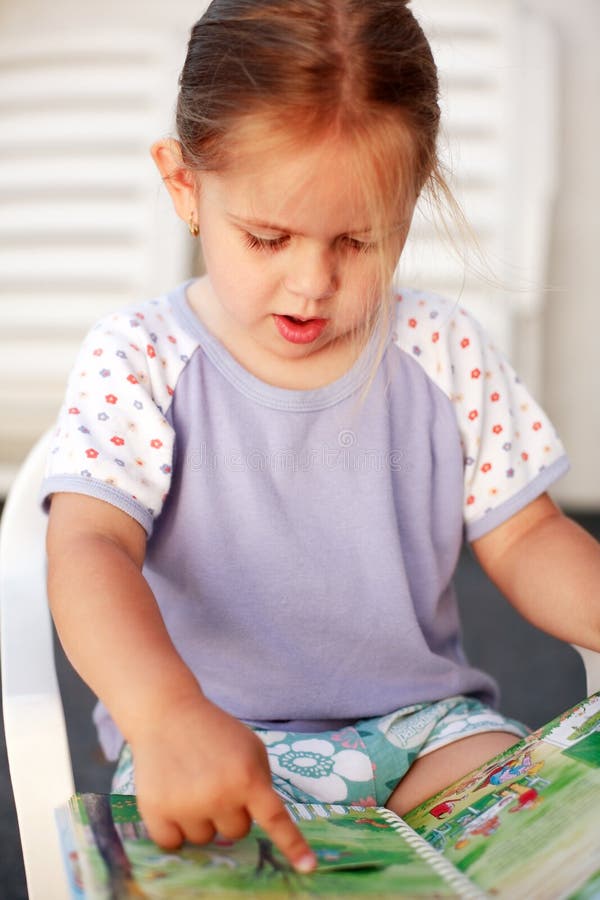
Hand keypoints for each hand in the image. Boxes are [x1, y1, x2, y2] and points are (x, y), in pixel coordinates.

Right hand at [128, 692, 316, 872]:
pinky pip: (173, 843)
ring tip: (191, 783)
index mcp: (247, 776)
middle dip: (230, 811)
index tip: (308, 867)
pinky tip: (171, 797)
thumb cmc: (215, 732)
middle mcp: (219, 794)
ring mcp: (187, 805)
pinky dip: (172, 827)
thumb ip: (261, 782)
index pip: (275, 819)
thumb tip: (263, 822)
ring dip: (201, 818)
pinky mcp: (156, 810)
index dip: (293, 845)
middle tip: (215, 780)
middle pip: (236, 832)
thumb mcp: (251, 747)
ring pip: (205, 839)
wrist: (167, 713)